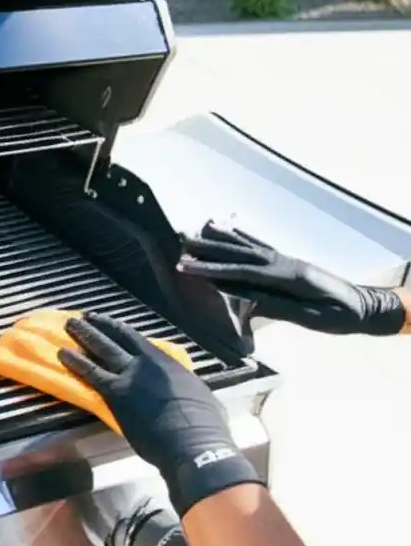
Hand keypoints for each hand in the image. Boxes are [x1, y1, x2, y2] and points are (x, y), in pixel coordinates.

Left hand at [58, 313, 262, 514]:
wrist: (192, 442)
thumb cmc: (204, 425)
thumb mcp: (197, 394)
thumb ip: (182, 385)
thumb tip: (184, 388)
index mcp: (167, 362)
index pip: (136, 338)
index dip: (116, 327)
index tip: (103, 320)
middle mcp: (146, 363)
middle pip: (116, 339)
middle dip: (96, 326)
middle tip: (80, 318)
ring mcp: (130, 376)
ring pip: (101, 350)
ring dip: (83, 336)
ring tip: (68, 326)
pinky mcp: (117, 393)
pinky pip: (91, 373)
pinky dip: (76, 362)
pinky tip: (62, 354)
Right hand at [177, 222, 405, 335]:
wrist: (365, 306)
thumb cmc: (338, 317)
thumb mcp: (308, 316)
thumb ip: (275, 304)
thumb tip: (241, 294)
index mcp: (288, 276)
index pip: (243, 271)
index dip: (213, 268)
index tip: (187, 267)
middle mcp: (284, 261)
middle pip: (240, 252)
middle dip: (208, 249)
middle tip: (180, 244)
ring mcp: (285, 258)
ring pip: (247, 245)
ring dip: (219, 239)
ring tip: (194, 232)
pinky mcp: (286, 260)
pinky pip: (258, 244)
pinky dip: (239, 235)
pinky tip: (225, 229)